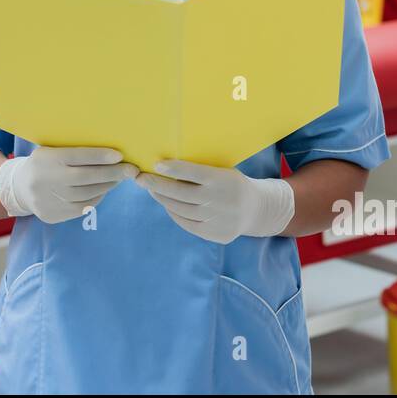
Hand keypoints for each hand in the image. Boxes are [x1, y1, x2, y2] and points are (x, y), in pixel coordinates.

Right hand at [0, 146, 138, 223]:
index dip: (100, 156)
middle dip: (112, 173)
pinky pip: (83, 207)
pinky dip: (97, 197)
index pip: (78, 156)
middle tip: (131, 170)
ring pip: (87, 193)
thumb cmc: (45, 163)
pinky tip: (105, 189)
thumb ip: (73, 150)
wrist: (20, 189)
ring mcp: (50, 199)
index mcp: (48, 158)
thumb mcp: (51, 150)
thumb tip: (108, 149)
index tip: (120, 155)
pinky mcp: (54, 214)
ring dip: (108, 185)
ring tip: (120, 178)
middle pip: (87, 177)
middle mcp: (49, 179)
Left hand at [136, 159, 294, 244]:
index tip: (156, 163)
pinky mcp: (216, 234)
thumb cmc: (231, 183)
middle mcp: (221, 201)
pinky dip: (174, 213)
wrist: (257, 209)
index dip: (175, 168)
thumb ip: (200, 171)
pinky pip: (187, 224)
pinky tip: (166, 204)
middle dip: (157, 185)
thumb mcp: (223, 171)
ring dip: (162, 199)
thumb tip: (164, 166)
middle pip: (182, 193)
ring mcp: (218, 220)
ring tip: (150, 189)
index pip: (195, 173)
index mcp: (223, 180)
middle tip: (140, 178)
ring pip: (181, 210)